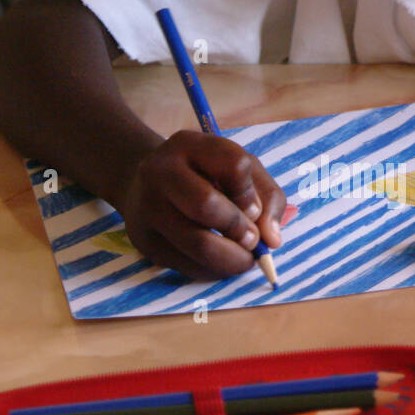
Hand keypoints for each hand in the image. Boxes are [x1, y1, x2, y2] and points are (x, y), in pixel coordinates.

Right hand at [121, 131, 285, 278]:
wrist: (142, 184)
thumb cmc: (202, 175)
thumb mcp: (237, 169)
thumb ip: (266, 196)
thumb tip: (272, 240)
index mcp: (189, 144)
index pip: (234, 164)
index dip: (251, 194)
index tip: (254, 210)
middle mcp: (161, 171)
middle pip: (207, 205)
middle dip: (239, 230)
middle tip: (252, 241)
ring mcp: (148, 208)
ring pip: (197, 244)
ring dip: (232, 259)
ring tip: (243, 258)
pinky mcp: (145, 241)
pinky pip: (187, 266)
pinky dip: (214, 270)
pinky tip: (220, 262)